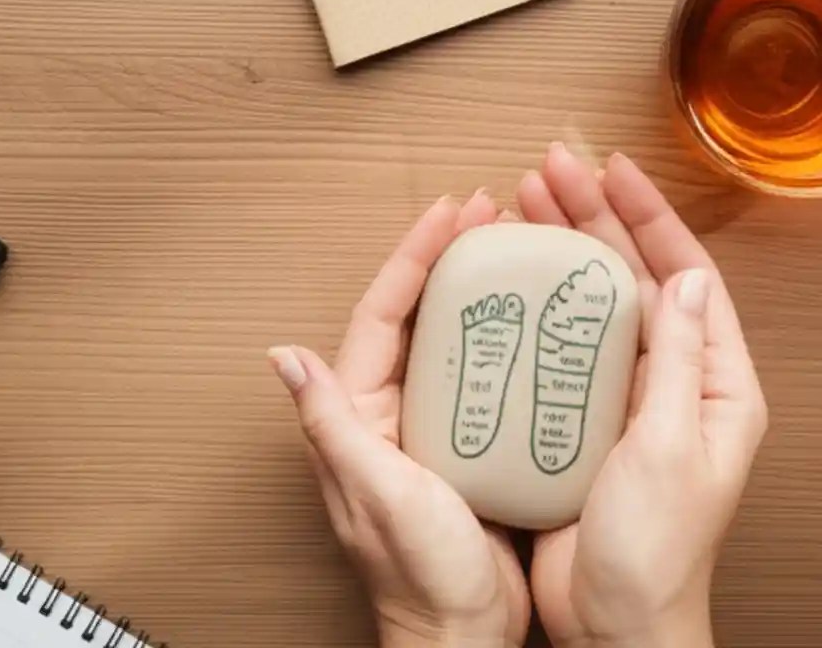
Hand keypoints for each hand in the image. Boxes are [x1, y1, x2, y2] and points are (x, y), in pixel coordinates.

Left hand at [269, 191, 529, 647]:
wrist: (463, 633)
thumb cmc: (420, 574)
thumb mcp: (377, 488)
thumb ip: (330, 422)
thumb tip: (284, 356)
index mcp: (360, 415)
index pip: (382, 317)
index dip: (412, 258)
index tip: (449, 214)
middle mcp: (387, 416)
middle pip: (416, 318)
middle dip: (446, 260)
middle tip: (488, 217)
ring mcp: (428, 431)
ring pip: (450, 342)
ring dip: (476, 293)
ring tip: (513, 252)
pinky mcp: (465, 449)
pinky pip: (481, 379)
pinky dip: (503, 343)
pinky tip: (537, 327)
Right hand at [517, 145, 767, 647]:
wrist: (613, 622)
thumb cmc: (656, 552)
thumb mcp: (673, 446)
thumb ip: (679, 361)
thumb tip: (682, 279)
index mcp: (716, 385)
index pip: (684, 276)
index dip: (649, 216)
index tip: (611, 170)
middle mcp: (673, 383)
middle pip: (632, 278)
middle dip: (593, 219)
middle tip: (548, 172)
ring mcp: (624, 399)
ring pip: (591, 305)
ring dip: (561, 254)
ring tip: (524, 207)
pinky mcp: (579, 421)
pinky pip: (561, 348)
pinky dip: (537, 309)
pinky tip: (508, 284)